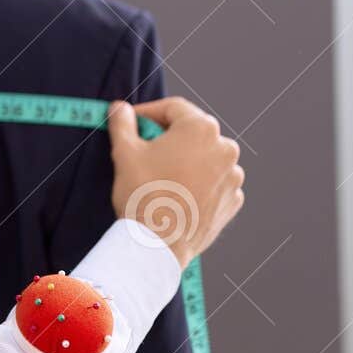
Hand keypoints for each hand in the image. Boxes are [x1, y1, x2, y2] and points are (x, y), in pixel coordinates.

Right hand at [107, 97, 243, 268]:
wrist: (158, 245)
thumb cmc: (142, 194)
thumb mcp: (125, 152)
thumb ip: (123, 123)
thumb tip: (119, 109)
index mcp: (201, 128)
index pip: (173, 108)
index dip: (149, 112)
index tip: (132, 121)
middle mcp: (225, 148)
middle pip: (192, 132)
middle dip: (169, 137)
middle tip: (144, 149)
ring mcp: (232, 176)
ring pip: (205, 158)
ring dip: (185, 160)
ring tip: (161, 176)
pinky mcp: (232, 200)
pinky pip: (214, 182)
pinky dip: (198, 183)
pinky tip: (176, 193)